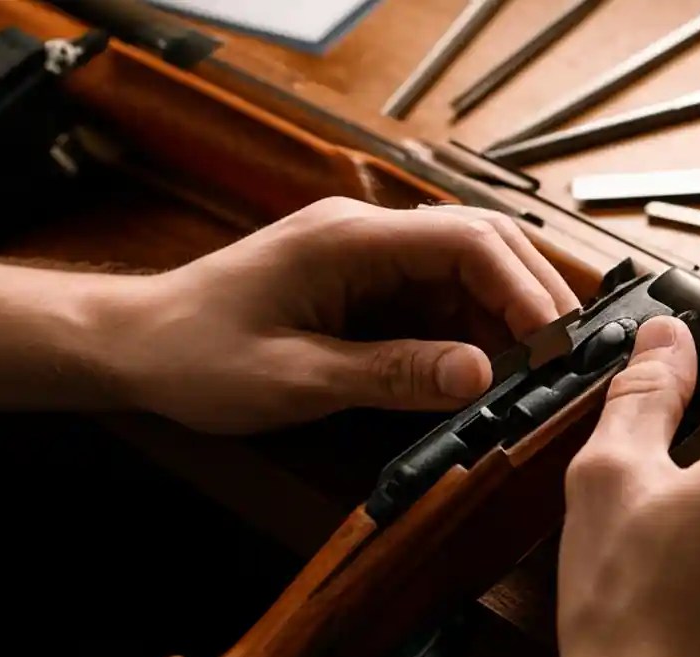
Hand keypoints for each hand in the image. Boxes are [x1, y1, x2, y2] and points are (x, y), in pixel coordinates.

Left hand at [101, 198, 580, 433]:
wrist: (136, 345)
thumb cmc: (197, 353)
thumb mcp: (297, 377)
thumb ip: (393, 373)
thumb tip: (481, 374)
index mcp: (350, 239)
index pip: (466, 239)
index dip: (523, 286)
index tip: (554, 340)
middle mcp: (367, 235)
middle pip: (480, 245)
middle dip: (530, 296)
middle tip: (562, 357)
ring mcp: (368, 258)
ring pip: (466, 273)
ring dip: (505, 318)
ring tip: (533, 373)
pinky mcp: (365, 286)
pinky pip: (436, 300)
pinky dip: (470, 334)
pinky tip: (486, 371)